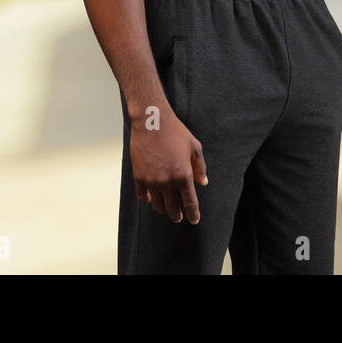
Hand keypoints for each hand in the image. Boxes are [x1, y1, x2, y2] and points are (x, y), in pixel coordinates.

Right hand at [129, 109, 207, 224]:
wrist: (152, 122)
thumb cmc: (176, 132)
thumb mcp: (194, 147)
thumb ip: (200, 167)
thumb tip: (203, 183)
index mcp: (183, 175)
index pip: (190, 202)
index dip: (193, 213)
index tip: (195, 220)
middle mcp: (167, 181)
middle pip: (172, 209)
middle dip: (177, 215)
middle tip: (179, 216)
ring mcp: (151, 181)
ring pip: (157, 205)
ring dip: (163, 209)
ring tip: (166, 207)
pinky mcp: (139, 177)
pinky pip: (143, 196)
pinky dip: (148, 200)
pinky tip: (152, 198)